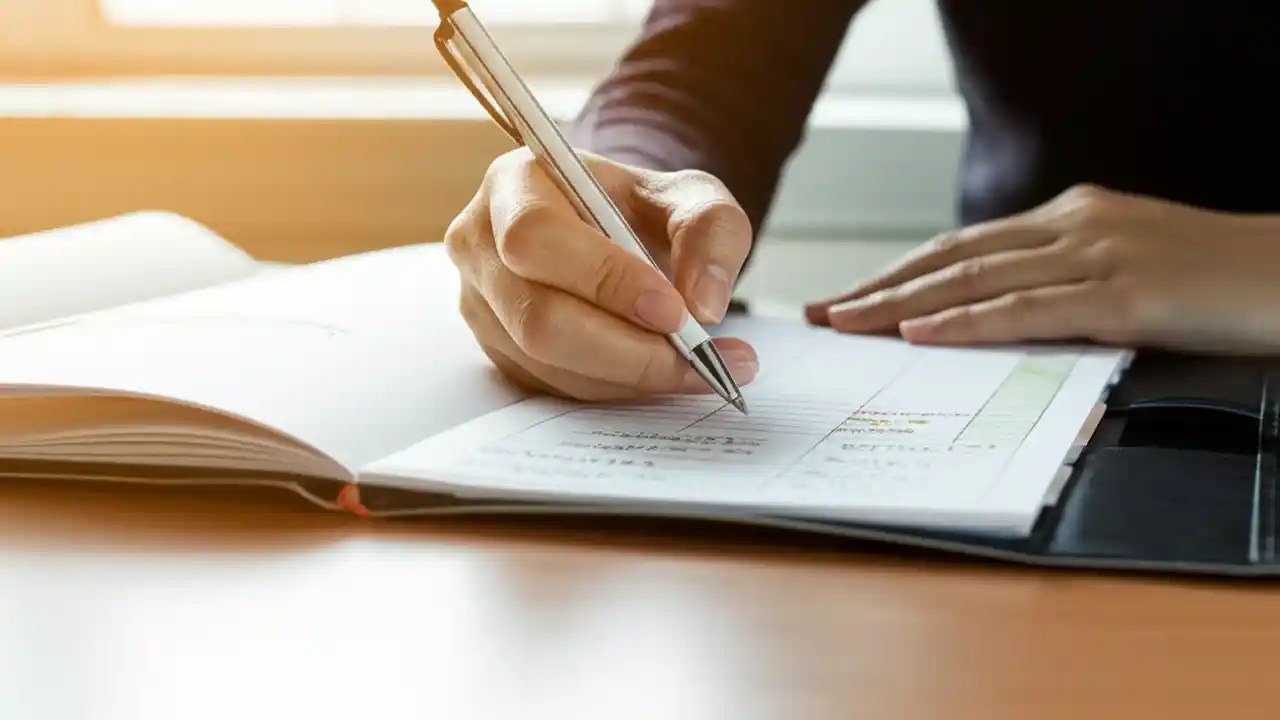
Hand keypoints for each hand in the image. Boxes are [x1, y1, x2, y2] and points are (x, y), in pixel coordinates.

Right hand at [446, 148, 758, 399]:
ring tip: (700, 369)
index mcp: (515, 183)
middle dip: (626, 349)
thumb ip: (710, 232)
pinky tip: (660, 373)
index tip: (674, 312)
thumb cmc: (640, 209)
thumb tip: (704, 305)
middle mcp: (480, 244)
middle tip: (700, 358)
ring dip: (629, 376)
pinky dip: (614, 388)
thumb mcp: (690, 196)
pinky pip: (552, 384)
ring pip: (546, 360)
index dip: (604, 280)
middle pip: (536, 316)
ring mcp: (481, 303)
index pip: (538, 237)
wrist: (615, 232)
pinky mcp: (497, 349)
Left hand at [806, 184, 1279, 353]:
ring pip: (976, 279)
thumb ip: (1065, 279)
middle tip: (822, 314)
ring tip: (846, 325)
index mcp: (1071, 217)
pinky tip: (920, 335)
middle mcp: (1074, 226)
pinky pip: (1028, 310)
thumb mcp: (1128, 265)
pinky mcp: (1125, 296)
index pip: (963, 246)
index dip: (899, 272)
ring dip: (901, 305)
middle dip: (880, 288)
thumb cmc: (1217, 278)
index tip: (850, 296)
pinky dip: (967, 322)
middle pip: (953, 257)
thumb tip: (998, 312)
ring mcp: (1098, 256)